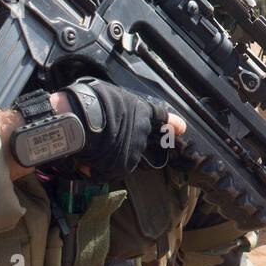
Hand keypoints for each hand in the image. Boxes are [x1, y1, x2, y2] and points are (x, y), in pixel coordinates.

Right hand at [57, 78, 186, 183]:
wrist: (84, 117)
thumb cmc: (92, 101)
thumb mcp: (108, 94)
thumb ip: (115, 107)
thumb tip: (105, 114)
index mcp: (140, 110)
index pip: (160, 116)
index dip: (172, 123)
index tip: (181, 128)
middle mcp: (143, 131)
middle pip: (136, 140)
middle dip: (122, 142)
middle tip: (102, 138)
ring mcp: (136, 149)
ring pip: (121, 157)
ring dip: (108, 157)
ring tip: (90, 148)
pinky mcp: (124, 165)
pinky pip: (107, 171)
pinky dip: (96, 170)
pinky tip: (85, 161)